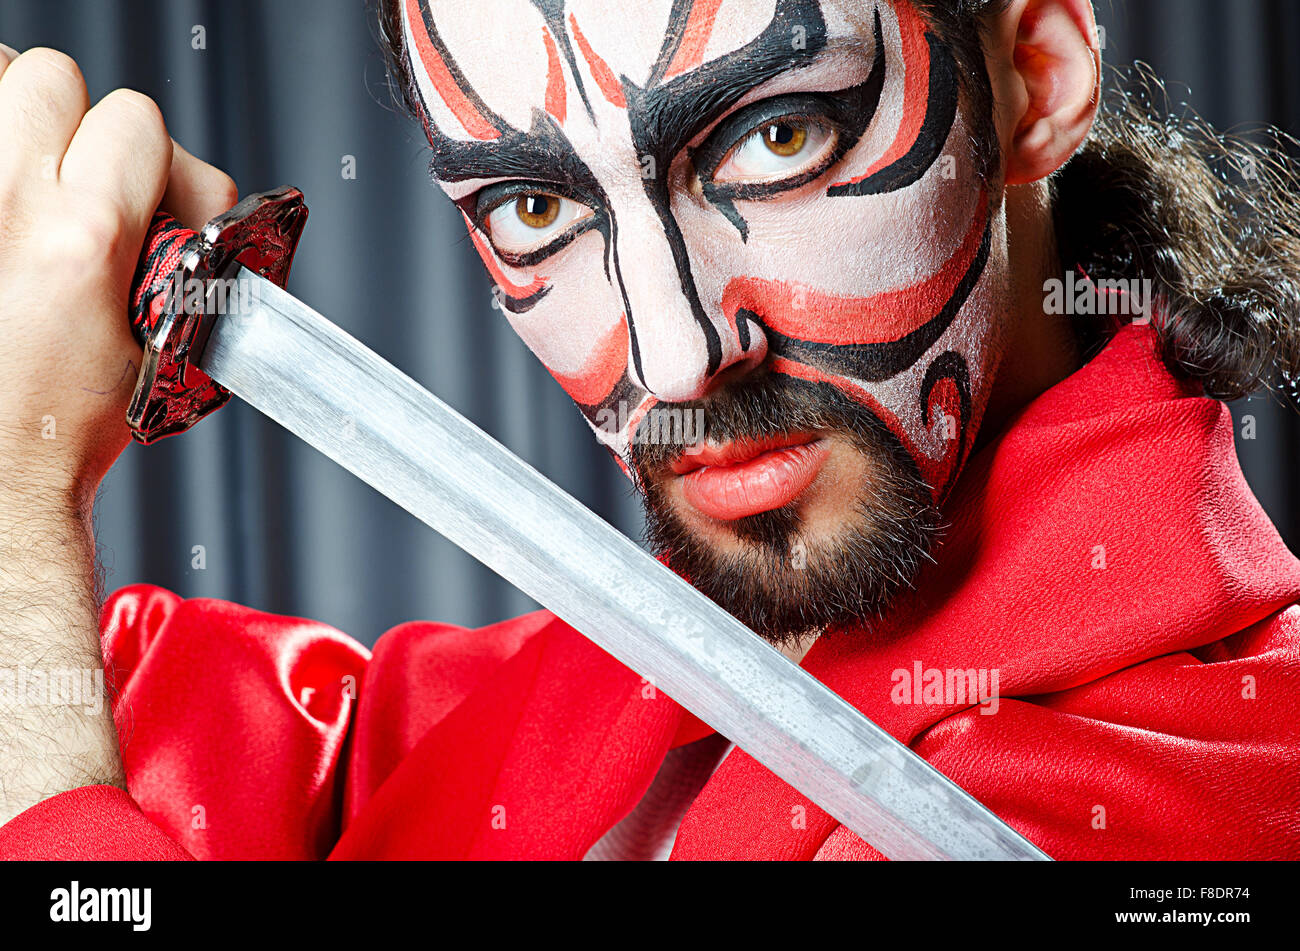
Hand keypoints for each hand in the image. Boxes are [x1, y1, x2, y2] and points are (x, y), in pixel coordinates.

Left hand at [0, 43, 236, 514]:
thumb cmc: (61, 427)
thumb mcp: (162, 345)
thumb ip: (184, 263)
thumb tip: (194, 211)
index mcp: (82, 241)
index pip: (137, 120)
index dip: (160, 161)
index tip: (157, 204)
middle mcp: (7, 207)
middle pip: (54, 78)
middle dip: (81, 125)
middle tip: (84, 181)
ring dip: (18, 117)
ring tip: (30, 176)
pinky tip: (3, 197)